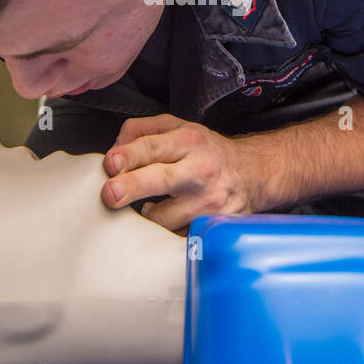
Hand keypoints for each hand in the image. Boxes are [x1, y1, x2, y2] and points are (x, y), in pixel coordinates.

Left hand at [102, 114, 264, 230]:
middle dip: (132, 186)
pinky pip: (177, 236)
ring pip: (164, 217)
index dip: (128, 156)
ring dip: (150, 214)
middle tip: (111, 194)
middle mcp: (201, 170)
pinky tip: (178, 218)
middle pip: (160, 179)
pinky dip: (170, 230)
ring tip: (161, 203)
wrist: (253, 174)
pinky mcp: (214, 227)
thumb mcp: (178, 128)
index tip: (110, 164)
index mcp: (188, 142)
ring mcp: (209, 202)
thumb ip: (142, 131)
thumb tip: (114, 152)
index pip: (153, 147)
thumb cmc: (209, 152)